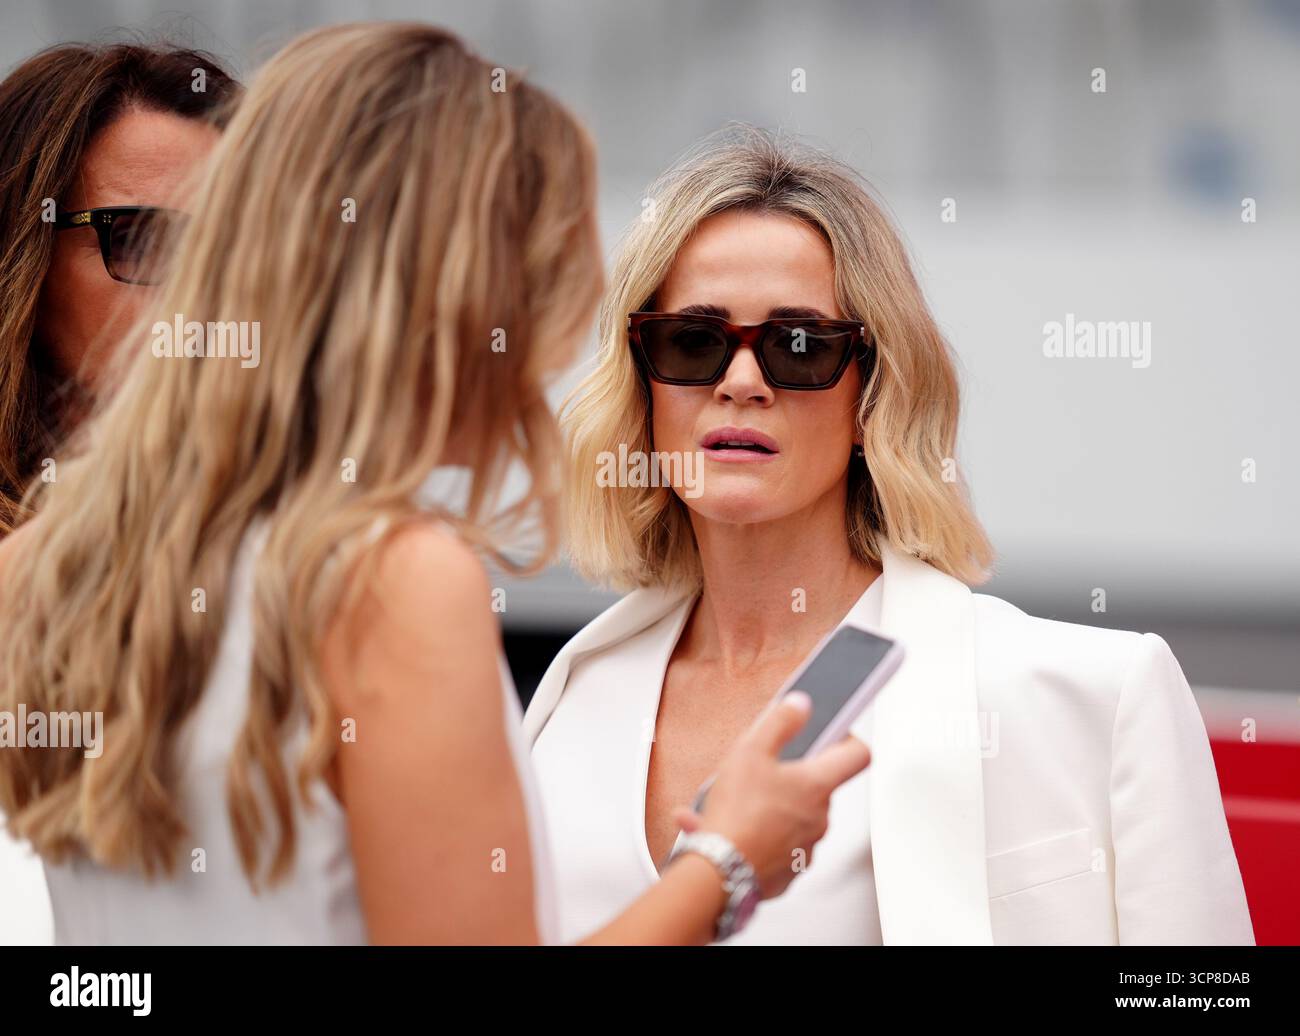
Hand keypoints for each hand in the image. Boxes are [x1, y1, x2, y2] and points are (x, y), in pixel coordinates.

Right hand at [671, 690, 871, 898]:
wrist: (718, 873)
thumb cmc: (735, 815)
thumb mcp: (750, 751)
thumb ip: (780, 722)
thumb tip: (801, 704)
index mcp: (818, 785)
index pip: (859, 754)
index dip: (848, 738)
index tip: (830, 733)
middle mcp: (821, 818)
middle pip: (821, 786)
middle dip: (797, 775)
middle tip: (766, 770)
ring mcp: (808, 847)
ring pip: (800, 816)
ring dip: (779, 807)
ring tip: (743, 803)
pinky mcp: (790, 869)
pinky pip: (784, 844)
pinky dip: (766, 835)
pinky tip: (738, 828)